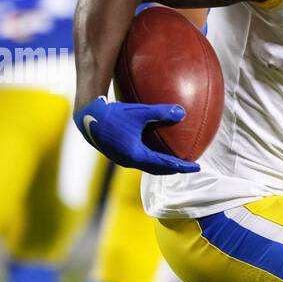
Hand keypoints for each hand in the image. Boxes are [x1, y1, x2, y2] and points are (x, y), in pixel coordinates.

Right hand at [74, 96, 199, 174]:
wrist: (86, 117)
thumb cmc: (112, 114)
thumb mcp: (139, 112)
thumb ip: (161, 112)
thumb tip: (182, 112)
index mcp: (136, 156)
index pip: (165, 165)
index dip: (182, 167)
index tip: (196, 167)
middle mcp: (129, 161)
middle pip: (156, 169)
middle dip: (173, 168)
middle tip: (187, 166)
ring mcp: (121, 158)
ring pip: (147, 165)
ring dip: (161, 164)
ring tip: (172, 159)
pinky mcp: (116, 152)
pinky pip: (139, 158)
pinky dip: (150, 157)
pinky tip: (152, 146)